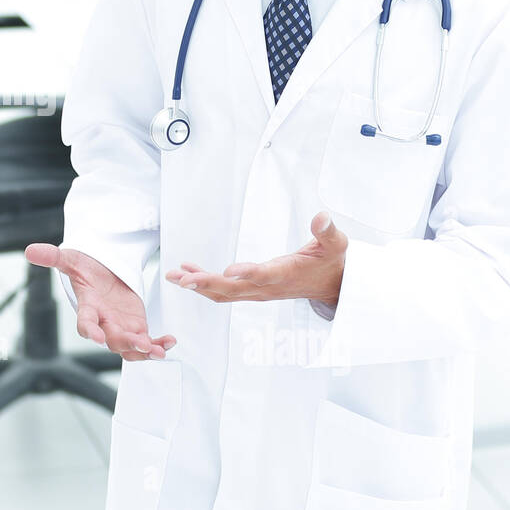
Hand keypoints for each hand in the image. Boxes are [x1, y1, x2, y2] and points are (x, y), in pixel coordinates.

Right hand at [25, 244, 174, 360]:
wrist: (102, 273)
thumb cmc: (86, 268)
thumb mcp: (71, 259)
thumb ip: (53, 257)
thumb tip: (29, 250)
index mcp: (88, 308)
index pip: (85, 322)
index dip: (90, 330)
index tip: (95, 337)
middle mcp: (103, 323)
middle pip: (112, 340)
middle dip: (126, 343)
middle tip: (141, 343)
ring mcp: (120, 328)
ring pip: (130, 348)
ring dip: (144, 352)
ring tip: (159, 351)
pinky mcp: (136, 328)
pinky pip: (146, 343)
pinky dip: (158, 345)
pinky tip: (169, 342)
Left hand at [164, 211, 346, 305]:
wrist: (331, 285)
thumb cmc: (330, 262)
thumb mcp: (335, 244)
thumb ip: (327, 231)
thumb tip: (323, 216)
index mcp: (286, 273)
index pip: (265, 275)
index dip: (247, 273)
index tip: (228, 270)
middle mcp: (268, 287)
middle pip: (233, 289)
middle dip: (206, 284)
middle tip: (182, 278)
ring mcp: (258, 291)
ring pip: (223, 293)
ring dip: (198, 285)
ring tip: (174, 276)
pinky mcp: (253, 290)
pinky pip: (224, 291)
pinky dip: (204, 282)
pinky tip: (187, 272)